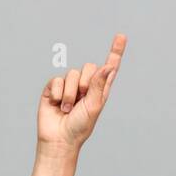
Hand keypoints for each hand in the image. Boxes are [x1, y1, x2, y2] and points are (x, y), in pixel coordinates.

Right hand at [37, 33, 125, 153]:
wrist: (59, 139)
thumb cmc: (79, 127)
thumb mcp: (93, 107)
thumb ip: (99, 85)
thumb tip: (107, 66)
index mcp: (99, 91)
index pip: (109, 68)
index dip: (115, 52)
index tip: (121, 36)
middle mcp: (85, 86)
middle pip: (89, 67)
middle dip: (85, 83)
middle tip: (80, 101)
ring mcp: (68, 86)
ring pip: (71, 74)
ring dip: (70, 94)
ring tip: (67, 109)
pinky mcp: (53, 88)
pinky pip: (56, 80)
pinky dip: (57, 94)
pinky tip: (56, 105)